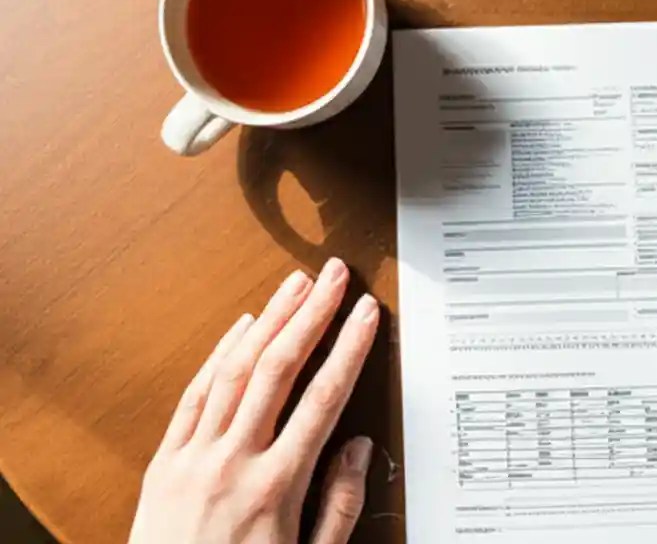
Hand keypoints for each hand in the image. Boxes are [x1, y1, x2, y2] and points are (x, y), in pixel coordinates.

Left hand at [129, 259, 380, 543]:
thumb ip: (339, 505)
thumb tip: (357, 450)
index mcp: (276, 488)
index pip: (323, 399)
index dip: (349, 349)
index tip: (367, 315)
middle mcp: (234, 463)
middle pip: (279, 369)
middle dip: (312, 314)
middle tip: (334, 277)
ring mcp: (195, 458)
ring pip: (236, 371)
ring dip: (268, 321)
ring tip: (294, 286)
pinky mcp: (165, 463)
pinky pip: (195, 395)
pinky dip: (219, 355)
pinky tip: (241, 328)